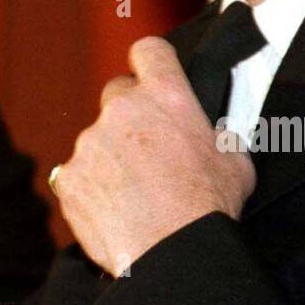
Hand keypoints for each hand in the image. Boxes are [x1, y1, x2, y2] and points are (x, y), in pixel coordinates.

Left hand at [53, 36, 255, 277]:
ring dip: (110, 157)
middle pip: (117, 94)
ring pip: (95, 139)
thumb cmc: (209, 208)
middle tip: (147, 148)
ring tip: (134, 193)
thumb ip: (219, 134)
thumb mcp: (236, 161)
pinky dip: (90, 189)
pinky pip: (76, 175)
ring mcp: (89, 142)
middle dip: (129, 114)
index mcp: (166, 96)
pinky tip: (113, 211)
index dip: (150, 61)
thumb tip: (212, 132)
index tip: (151, 74)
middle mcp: (122, 109)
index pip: (148, 51)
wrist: (172, 253)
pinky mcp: (68, 176)